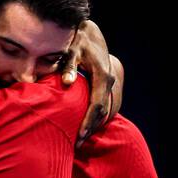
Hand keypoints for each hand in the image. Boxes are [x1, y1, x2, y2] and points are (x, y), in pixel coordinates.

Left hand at [61, 20, 120, 141]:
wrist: (90, 32)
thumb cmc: (78, 40)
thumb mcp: (72, 50)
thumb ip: (68, 66)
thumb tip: (66, 82)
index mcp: (103, 76)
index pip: (97, 105)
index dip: (88, 122)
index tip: (79, 136)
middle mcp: (109, 81)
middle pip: (103, 112)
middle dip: (91, 129)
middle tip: (77, 145)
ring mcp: (111, 83)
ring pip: (106, 110)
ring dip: (94, 125)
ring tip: (80, 140)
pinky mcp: (107, 84)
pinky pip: (104, 105)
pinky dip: (96, 117)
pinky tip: (85, 125)